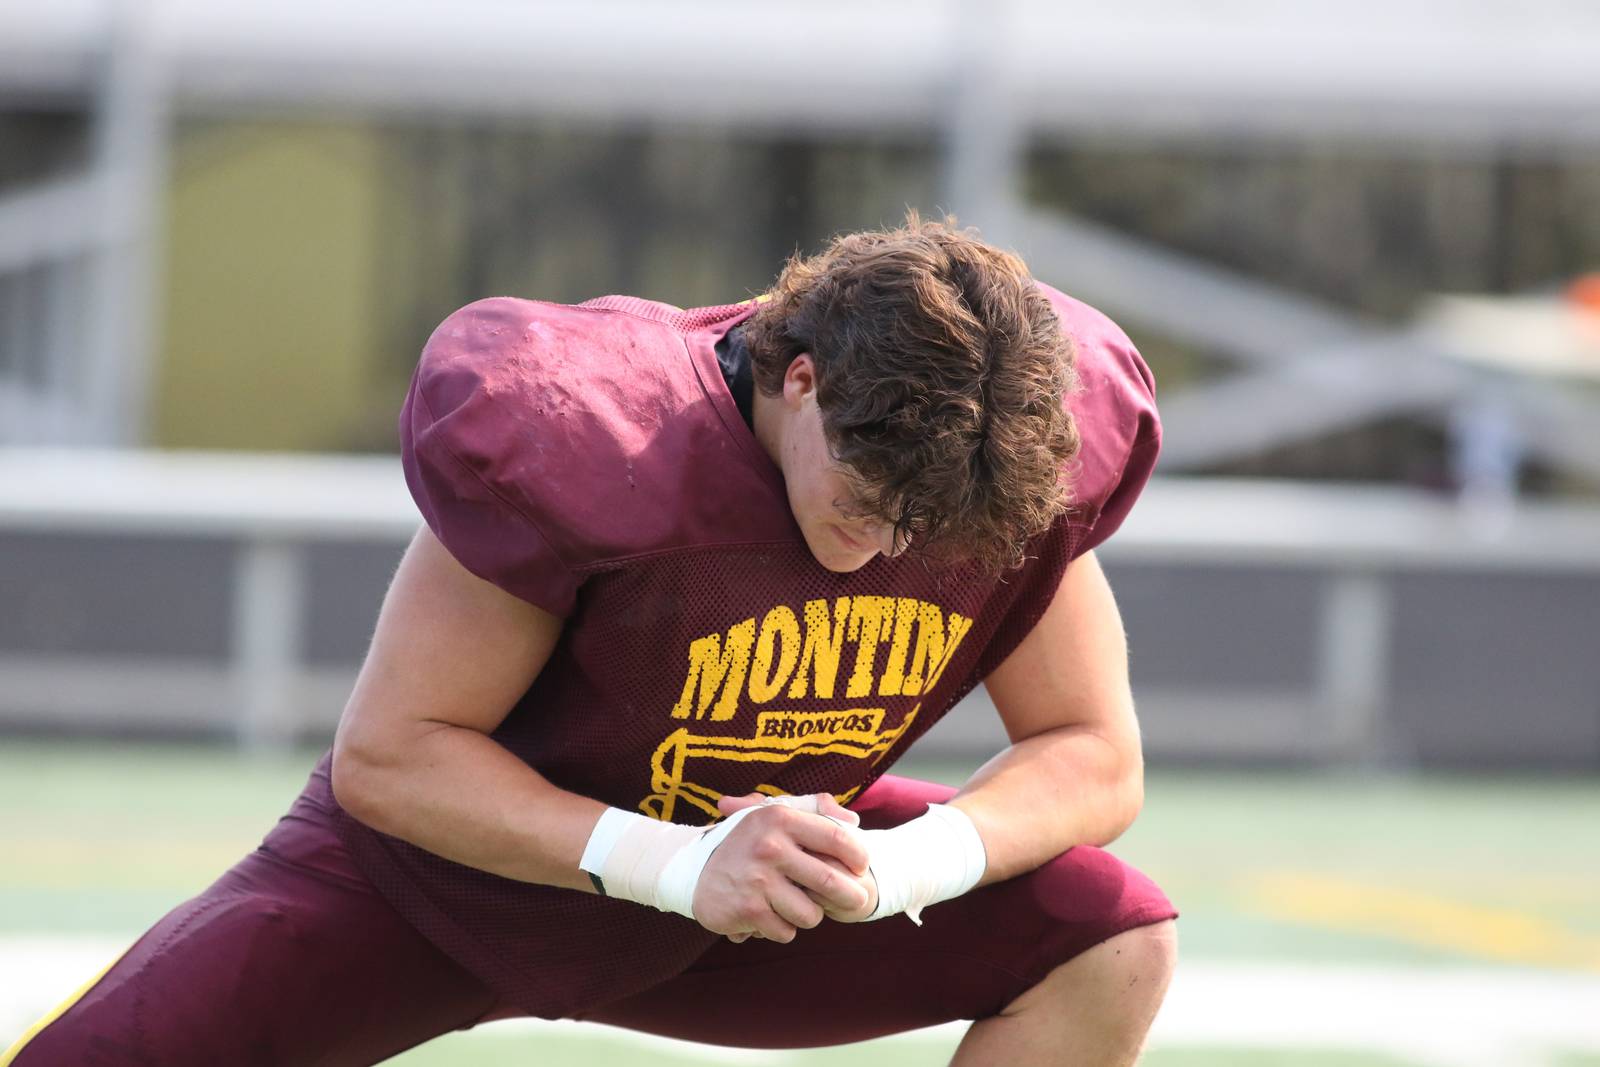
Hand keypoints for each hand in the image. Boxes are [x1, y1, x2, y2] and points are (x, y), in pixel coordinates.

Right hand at [693, 793, 872, 942]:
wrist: (692, 869)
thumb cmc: (746, 841)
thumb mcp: (774, 814)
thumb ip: (815, 810)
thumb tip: (854, 820)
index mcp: (779, 818)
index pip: (837, 838)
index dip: (858, 855)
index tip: (862, 866)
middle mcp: (769, 846)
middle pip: (831, 882)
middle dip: (849, 896)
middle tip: (855, 900)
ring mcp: (757, 880)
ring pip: (811, 915)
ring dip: (808, 915)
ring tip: (793, 904)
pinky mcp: (748, 909)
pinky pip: (787, 931)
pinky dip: (782, 928)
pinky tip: (769, 914)